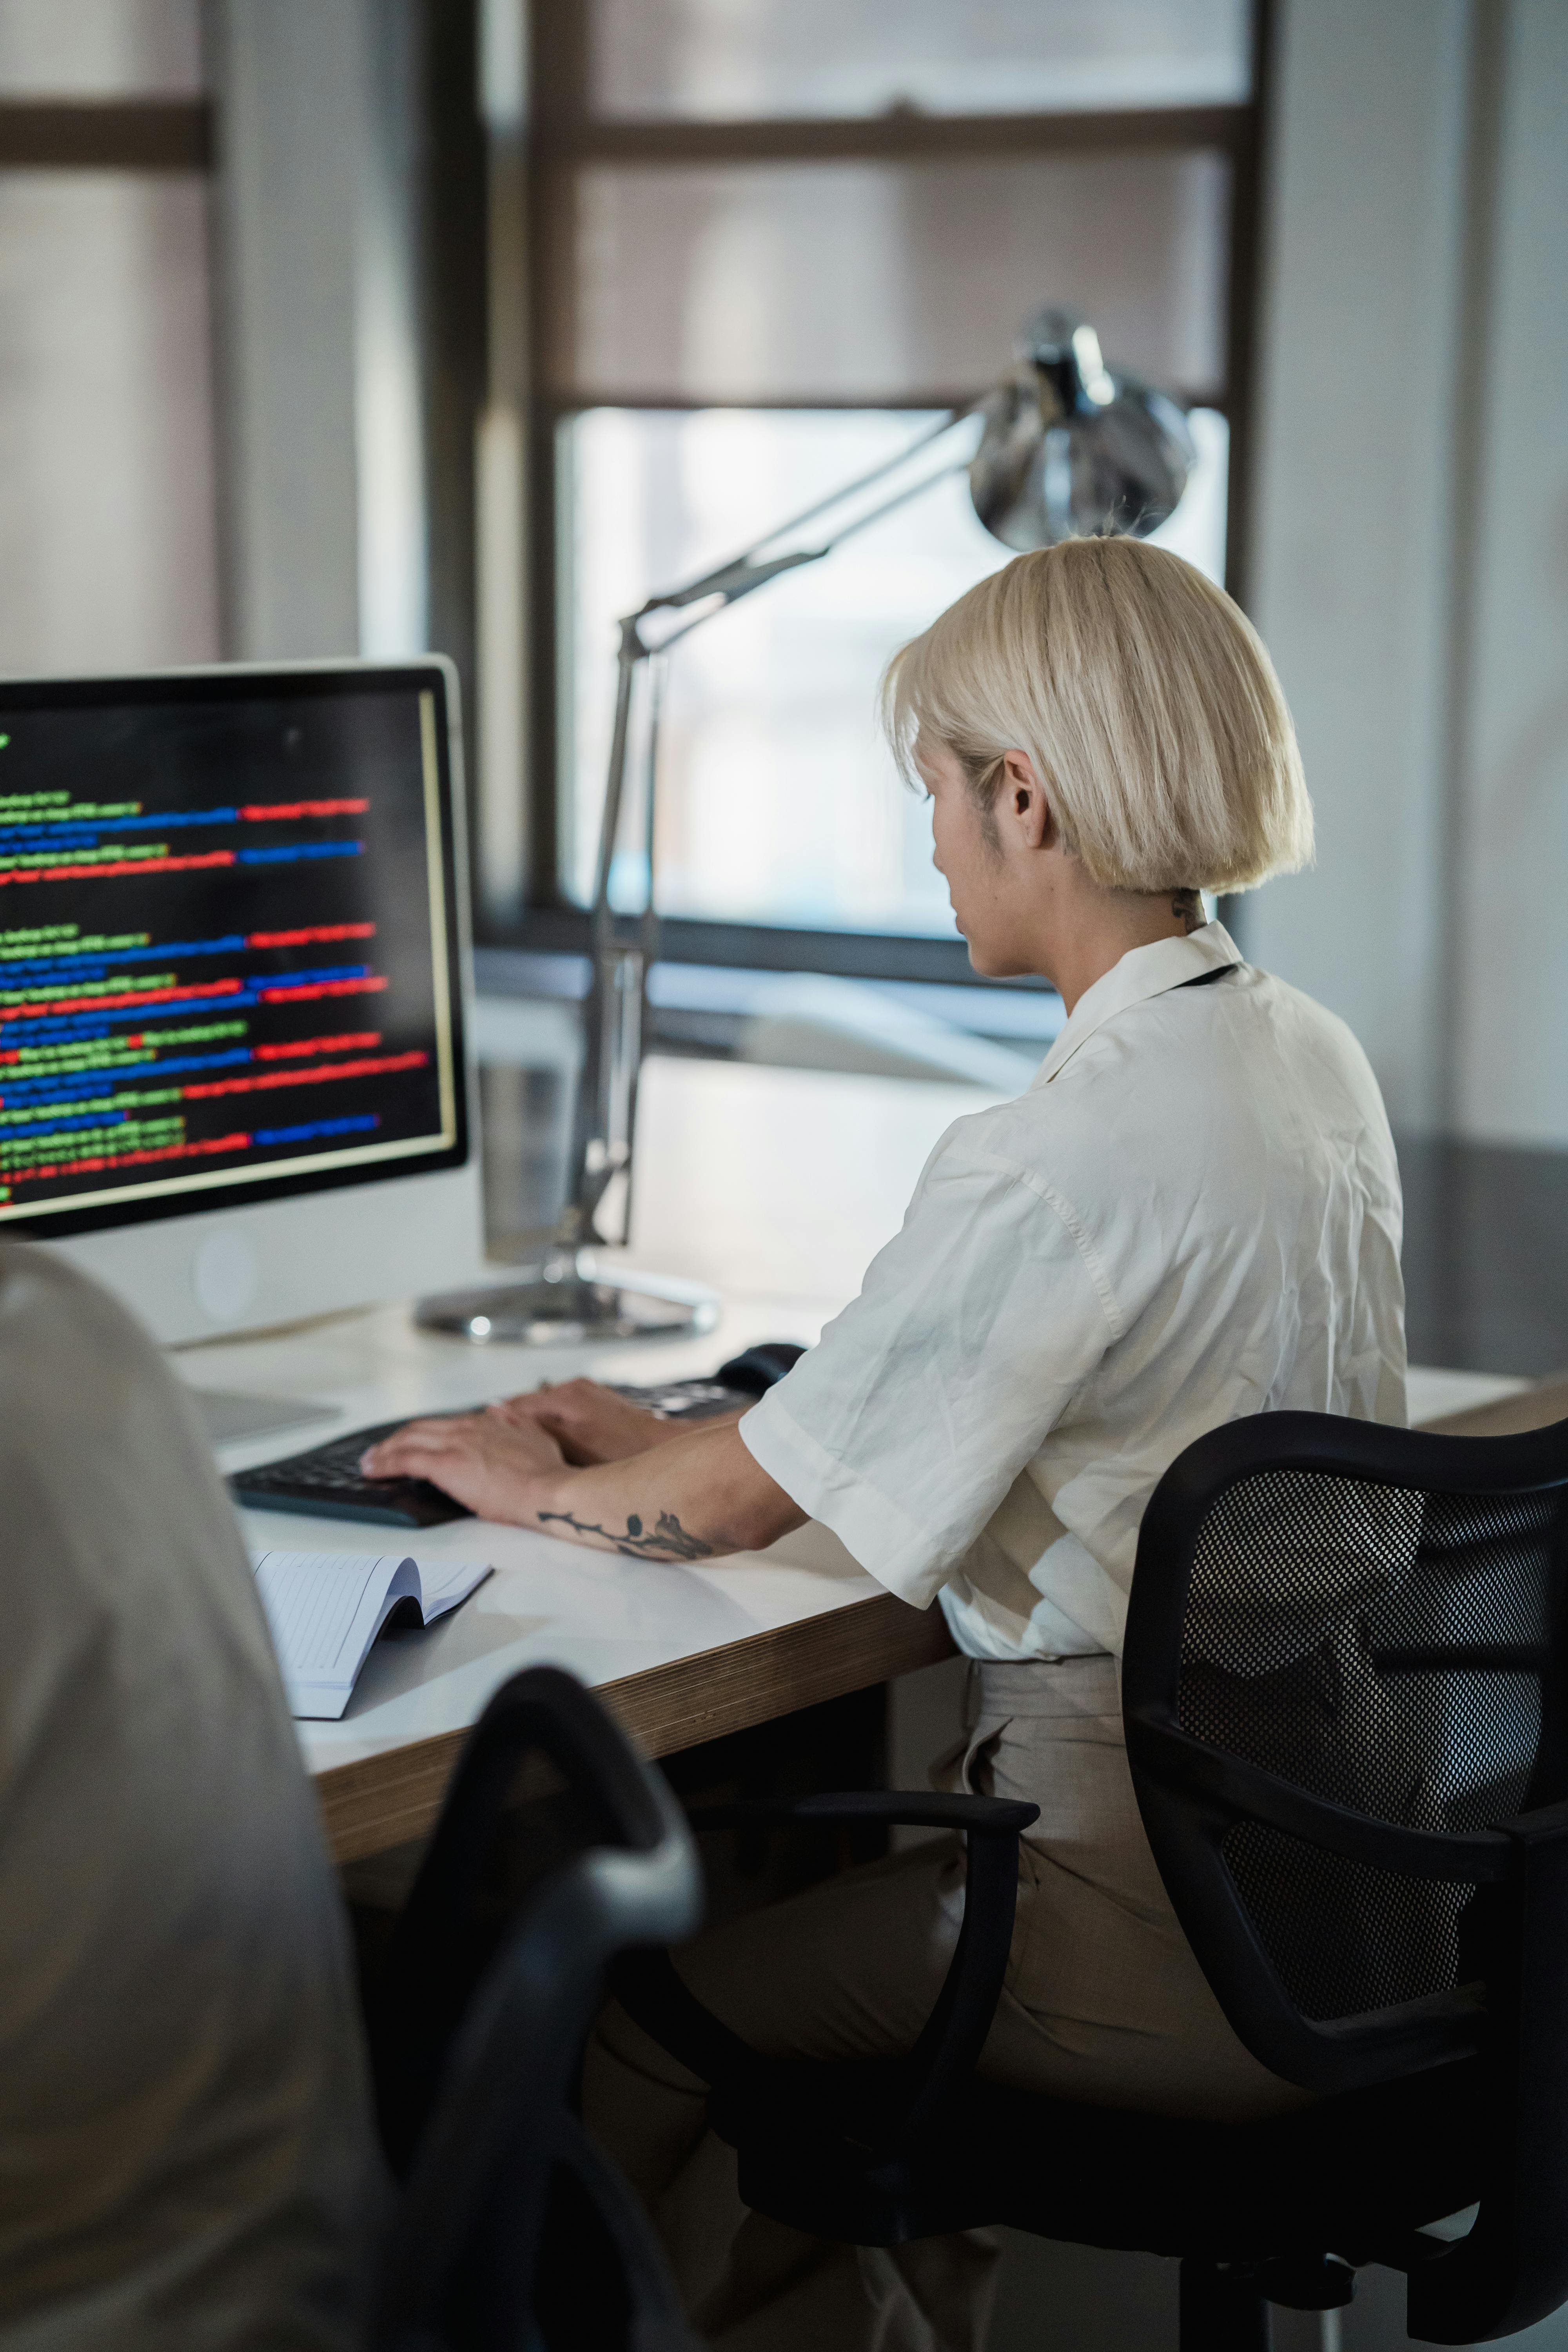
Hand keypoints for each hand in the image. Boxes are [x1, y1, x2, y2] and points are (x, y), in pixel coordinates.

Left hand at [361, 1405, 566, 1523]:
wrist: (547, 1490)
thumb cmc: (546, 1472)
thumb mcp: (535, 1435)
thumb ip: (513, 1420)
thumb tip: (496, 1407)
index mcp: (486, 1423)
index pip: (442, 1425)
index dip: (422, 1433)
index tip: (411, 1442)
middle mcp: (466, 1429)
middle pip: (418, 1429)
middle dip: (394, 1440)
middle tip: (378, 1452)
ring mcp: (454, 1445)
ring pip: (407, 1441)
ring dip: (383, 1451)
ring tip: (369, 1462)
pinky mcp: (445, 1465)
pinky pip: (405, 1460)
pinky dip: (385, 1463)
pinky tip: (374, 1471)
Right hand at [489, 1379, 684, 1465]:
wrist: (661, 1446)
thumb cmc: (622, 1451)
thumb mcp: (573, 1445)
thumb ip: (537, 1427)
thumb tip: (499, 1411)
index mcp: (564, 1397)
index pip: (516, 1406)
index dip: (497, 1424)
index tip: (481, 1438)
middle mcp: (573, 1389)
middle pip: (529, 1404)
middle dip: (512, 1423)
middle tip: (496, 1446)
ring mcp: (586, 1392)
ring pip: (545, 1406)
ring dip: (533, 1423)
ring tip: (523, 1446)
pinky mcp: (596, 1400)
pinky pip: (562, 1408)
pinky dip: (552, 1421)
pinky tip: (552, 1440)